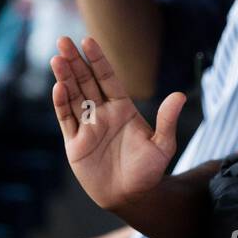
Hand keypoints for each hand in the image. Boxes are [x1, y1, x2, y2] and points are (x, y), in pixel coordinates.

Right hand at [51, 35, 185, 210]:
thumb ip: (167, 120)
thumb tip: (180, 95)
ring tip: (57, 58)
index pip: (108, 78)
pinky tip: (58, 88)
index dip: (98, 60)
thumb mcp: (162, 146)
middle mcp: (103, 113)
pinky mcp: (75, 144)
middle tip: (63, 40)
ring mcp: (87, 127)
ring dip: (65, 77)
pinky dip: (61, 104)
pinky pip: (66, 120)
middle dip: (75, 61)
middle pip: (86, 82)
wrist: (131, 197)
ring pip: (73, 96)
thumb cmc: (148, 172)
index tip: (88, 40)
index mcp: (123, 108)